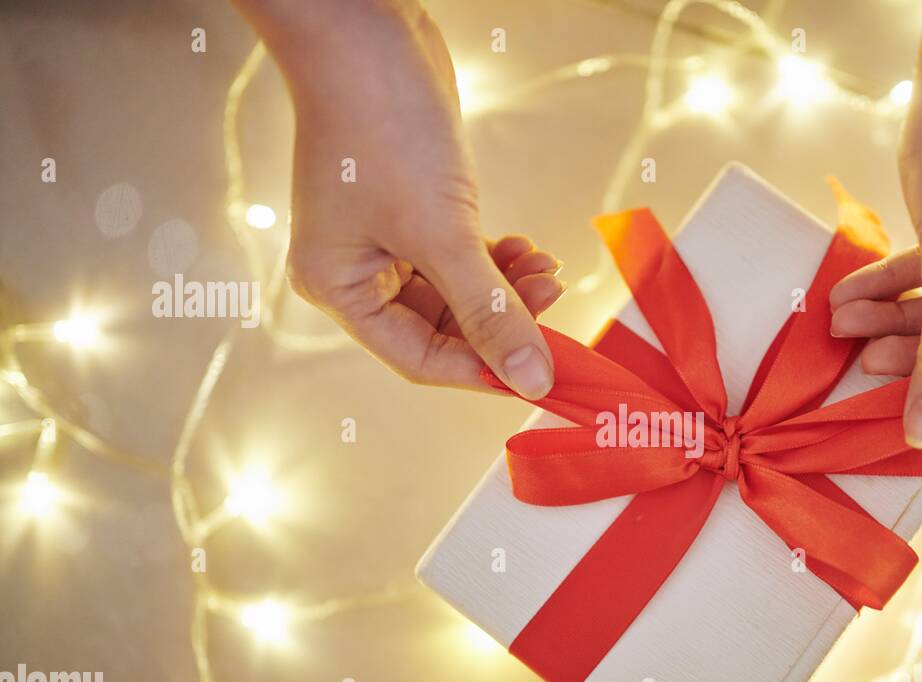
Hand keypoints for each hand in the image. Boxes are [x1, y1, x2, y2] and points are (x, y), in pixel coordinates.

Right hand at [234, 0, 559, 396]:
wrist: (368, 32)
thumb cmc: (380, 125)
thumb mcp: (441, 234)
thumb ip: (489, 311)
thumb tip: (530, 378)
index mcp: (340, 289)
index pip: (420, 358)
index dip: (484, 369)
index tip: (540, 371)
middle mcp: (357, 272)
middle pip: (443, 329)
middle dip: (502, 320)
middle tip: (553, 302)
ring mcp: (385, 241)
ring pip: (458, 293)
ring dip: (506, 288)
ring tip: (546, 269)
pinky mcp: (414, 212)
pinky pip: (461, 258)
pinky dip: (496, 260)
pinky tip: (527, 249)